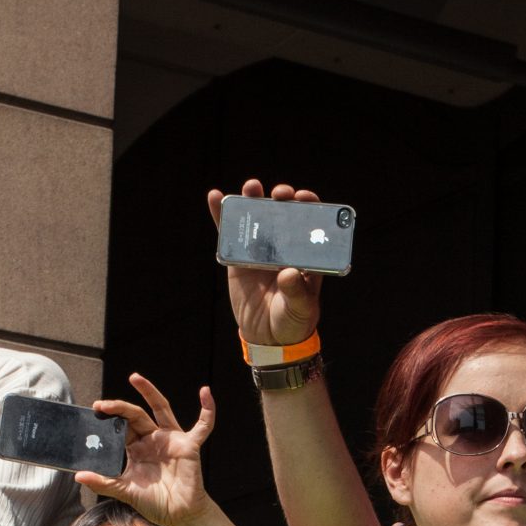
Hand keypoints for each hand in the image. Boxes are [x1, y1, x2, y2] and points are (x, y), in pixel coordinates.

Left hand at [76, 374, 215, 525]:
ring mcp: (171, 440)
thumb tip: (78, 476)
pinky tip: (205, 392)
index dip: (109, 419)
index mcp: (137, 448)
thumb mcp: (124, 491)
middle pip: (135, 415)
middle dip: (119, 407)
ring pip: (161, 408)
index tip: (95, 413)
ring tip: (135, 378)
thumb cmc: (154, 503)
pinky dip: (207, 410)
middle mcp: (153, 440)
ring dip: (150, 392)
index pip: (121, 427)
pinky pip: (202, 426)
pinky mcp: (189, 445)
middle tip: (102, 405)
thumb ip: (103, 482)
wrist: (178, 515)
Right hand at [207, 179, 322, 347]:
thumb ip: (297, 292)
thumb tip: (289, 273)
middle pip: (283, 213)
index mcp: (305, 253)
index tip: (303, 198)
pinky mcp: (240, 258)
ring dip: (254, 198)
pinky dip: (222, 215)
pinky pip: (230, 233)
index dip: (308, 205)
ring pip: (258, 217)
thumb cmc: (292, 321)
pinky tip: (215, 197)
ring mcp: (261, 249)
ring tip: (251, 187)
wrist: (268, 337)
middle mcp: (285, 246)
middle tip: (280, 195)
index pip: (310, 222)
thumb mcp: (301, 309)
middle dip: (282, 198)